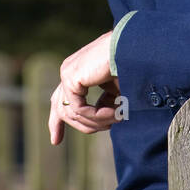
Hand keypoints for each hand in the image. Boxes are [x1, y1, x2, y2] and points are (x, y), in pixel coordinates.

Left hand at [48, 29, 121, 144]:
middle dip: (62, 126)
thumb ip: (103, 104)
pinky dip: (98, 117)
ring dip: (96, 123)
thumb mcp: (115, 90)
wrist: (134, 47)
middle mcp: (69, 71)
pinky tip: (115, 115)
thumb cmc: (130, 66)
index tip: (55, 141)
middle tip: (62, 141)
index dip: (57, 122)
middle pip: (59, 107)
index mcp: (78, 72)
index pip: (61, 99)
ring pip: (71, 113)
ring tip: (116, 120)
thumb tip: (99, 123)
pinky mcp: (70, 76)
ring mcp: (68, 73)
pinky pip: (79, 109)